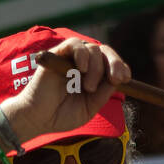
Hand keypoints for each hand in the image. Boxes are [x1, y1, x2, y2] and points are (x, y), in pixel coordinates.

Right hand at [3, 37, 130, 142]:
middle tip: (117, 78)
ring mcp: (70, 58)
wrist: (37, 119)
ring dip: (96, 68)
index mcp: (92, 76)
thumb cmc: (60, 116)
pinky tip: (81, 69)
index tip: (126, 79)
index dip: (120, 67)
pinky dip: (82, 54)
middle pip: (105, 52)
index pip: (110, 64)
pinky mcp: (57, 54)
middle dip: (115, 63)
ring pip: (93, 49)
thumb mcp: (89, 108)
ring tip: (87, 87)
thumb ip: (102, 94)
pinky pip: (75, 44)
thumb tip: (117, 79)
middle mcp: (82, 64)